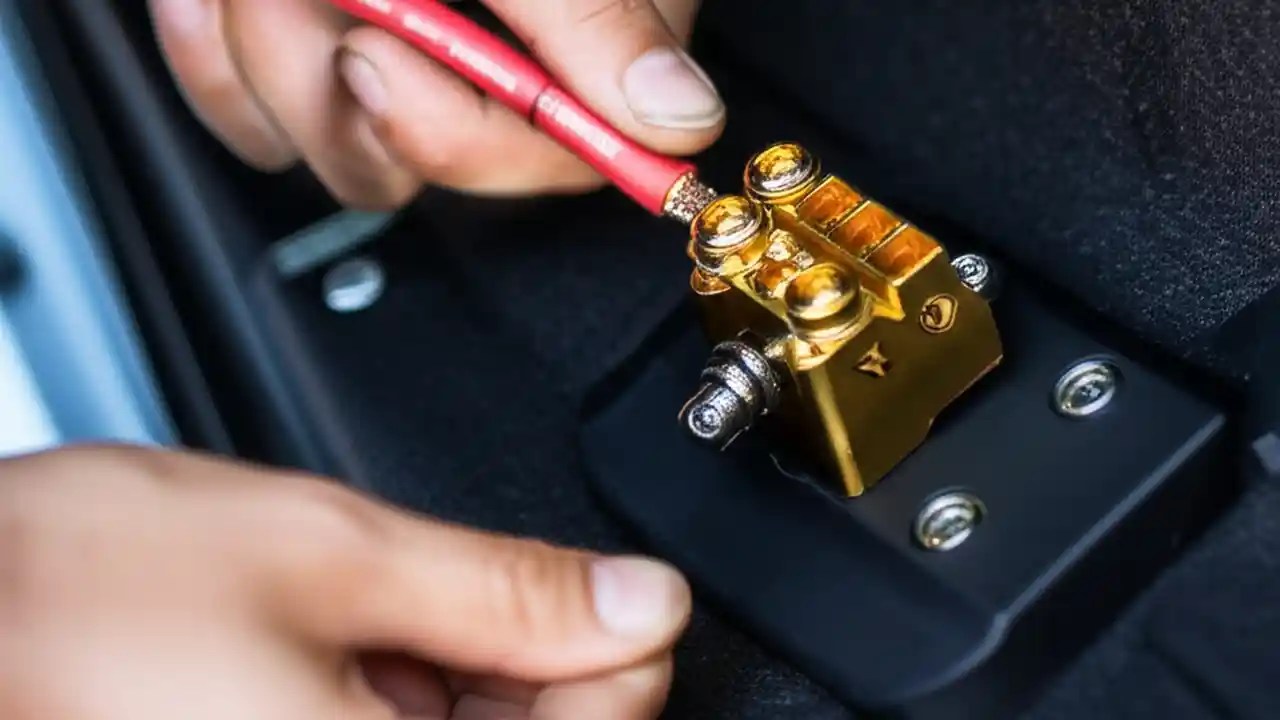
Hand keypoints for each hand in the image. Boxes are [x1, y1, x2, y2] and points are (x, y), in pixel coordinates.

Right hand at [0, 446, 690, 718]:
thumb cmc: (79, 595)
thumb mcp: (329, 554)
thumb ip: (507, 586)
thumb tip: (636, 599)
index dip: (625, 650)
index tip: (617, 592)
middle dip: (546, 659)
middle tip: (499, 584)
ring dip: (474, 671)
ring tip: (402, 606)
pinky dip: (411, 691)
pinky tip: (366, 642)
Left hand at [149, 0, 723, 207]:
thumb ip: (591, 7)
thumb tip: (679, 115)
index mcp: (574, 26)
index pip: (544, 146)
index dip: (459, 133)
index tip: (374, 56)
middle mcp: (487, 52)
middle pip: (420, 161)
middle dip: (334, 73)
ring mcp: (397, 53)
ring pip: (326, 144)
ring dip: (262, 46)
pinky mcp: (307, 50)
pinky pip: (247, 115)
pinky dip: (211, 47)